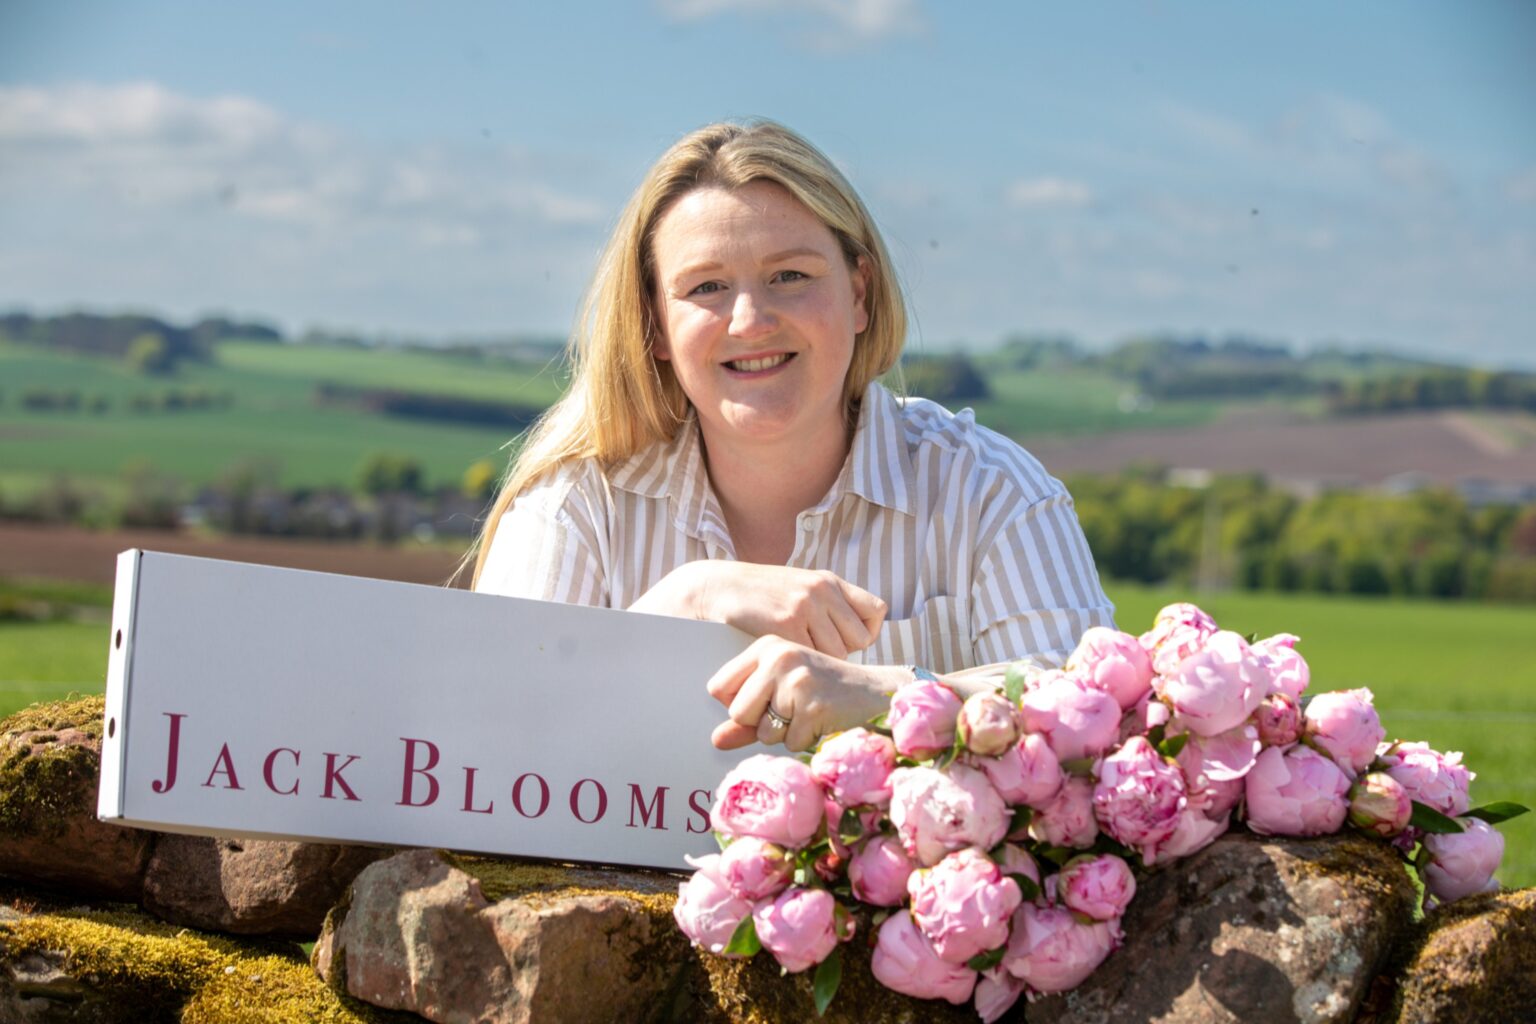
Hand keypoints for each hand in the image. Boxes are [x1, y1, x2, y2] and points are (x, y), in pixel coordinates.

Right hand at [633, 561, 887, 658]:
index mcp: (829, 581)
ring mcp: (805, 608)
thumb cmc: (758, 596)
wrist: (716, 588)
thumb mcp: (799, 589)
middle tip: (817, 657)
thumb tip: (857, 638)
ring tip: (798, 662)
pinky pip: (811, 660)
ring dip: (820, 664)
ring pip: (838, 655)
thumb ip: (827, 605)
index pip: (876, 612)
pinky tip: (785, 665)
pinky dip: (800, 668)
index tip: (846, 641)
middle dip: (842, 653)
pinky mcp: (786, 627)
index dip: (865, 632)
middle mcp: (822, 591)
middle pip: (860, 641)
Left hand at [706, 635, 909, 751]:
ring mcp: (796, 679)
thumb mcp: (782, 695)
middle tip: (794, 708)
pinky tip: (824, 719)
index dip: (737, 705)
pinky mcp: (813, 704)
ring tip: (811, 711)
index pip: (718, 687)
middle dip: (762, 723)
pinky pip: (791, 742)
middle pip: (737, 713)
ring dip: (786, 734)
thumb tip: (715, 740)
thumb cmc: (825, 692)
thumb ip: (748, 717)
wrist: (876, 692)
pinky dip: (807, 739)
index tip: (765, 701)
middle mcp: (778, 657)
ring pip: (763, 732)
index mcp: (766, 647)